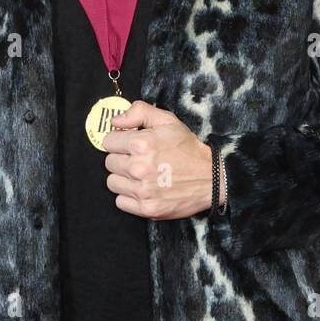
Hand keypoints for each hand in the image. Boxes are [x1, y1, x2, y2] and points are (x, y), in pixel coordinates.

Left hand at [102, 100, 213, 219]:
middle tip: (138, 159)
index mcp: (141, 143)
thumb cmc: (188, 148)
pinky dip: (129, 196)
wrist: (211, 178)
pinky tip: (143, 188)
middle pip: (109, 162)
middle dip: (121, 158)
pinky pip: (120, 201)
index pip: (108, 142)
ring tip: (140, 174)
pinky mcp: (146, 208)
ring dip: (123, 178)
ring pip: (112, 182)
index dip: (119, 140)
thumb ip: (139, 112)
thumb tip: (115, 120)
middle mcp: (138, 168)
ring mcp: (142, 190)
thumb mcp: (168, 121)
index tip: (129, 144)